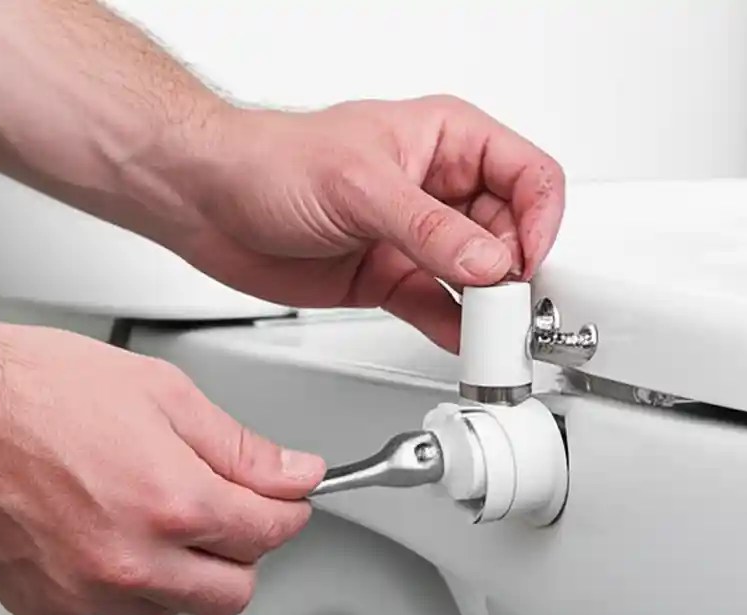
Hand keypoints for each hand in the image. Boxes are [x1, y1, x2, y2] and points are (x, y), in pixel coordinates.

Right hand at [0, 318, 323, 614]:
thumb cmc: (31, 387)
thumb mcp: (162, 393)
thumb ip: (239, 447)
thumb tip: (293, 474)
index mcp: (171, 504)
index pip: (268, 533)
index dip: (288, 510)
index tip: (287, 498)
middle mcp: (130, 563)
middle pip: (232, 592)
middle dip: (243, 551)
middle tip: (230, 508)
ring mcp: (82, 591)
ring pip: (172, 604)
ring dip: (183, 567)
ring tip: (150, 503)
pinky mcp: (41, 605)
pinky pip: (109, 606)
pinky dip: (122, 575)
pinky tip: (101, 521)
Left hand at [166, 95, 565, 351]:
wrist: (206, 200)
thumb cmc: (270, 160)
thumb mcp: (360, 185)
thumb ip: (431, 229)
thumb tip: (489, 262)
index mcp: (445, 140)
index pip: (529, 175)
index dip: (539, 220)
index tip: (524, 263)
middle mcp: (438, 187)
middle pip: (513, 232)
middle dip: (517, 272)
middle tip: (507, 308)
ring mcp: (417, 235)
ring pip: (481, 275)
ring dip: (490, 306)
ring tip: (490, 333)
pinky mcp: (391, 276)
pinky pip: (441, 306)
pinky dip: (456, 328)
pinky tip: (464, 342)